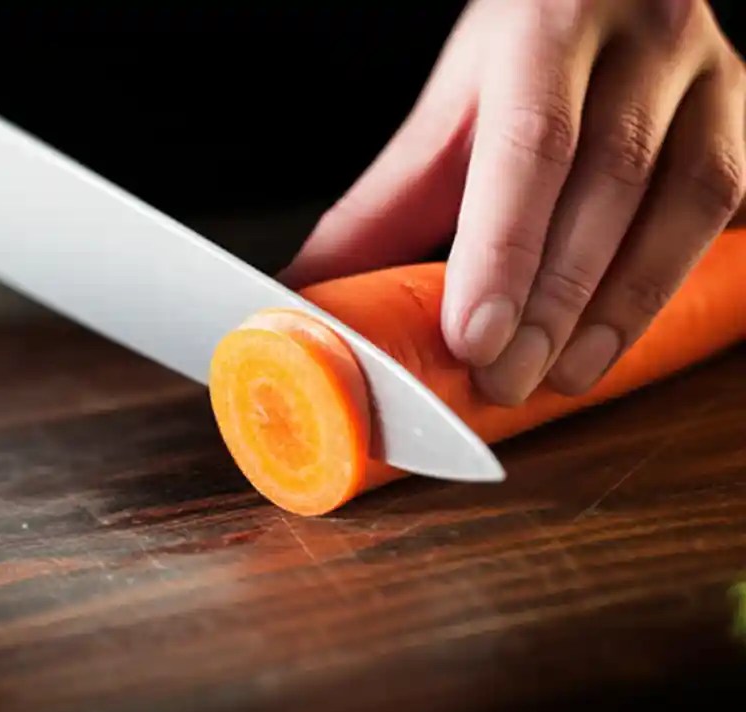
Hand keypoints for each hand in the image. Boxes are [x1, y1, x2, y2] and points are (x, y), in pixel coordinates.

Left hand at [281, 0, 745, 404]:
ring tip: (563, 373)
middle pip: (606, 180)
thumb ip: (382, 203)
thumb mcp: (448, 108)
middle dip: (554, 298)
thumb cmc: (521, 49)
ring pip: (681, 198)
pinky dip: (666, 281)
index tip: (473, 336)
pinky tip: (620, 335)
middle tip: (506, 377)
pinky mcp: (739, 115)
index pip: (530, 144)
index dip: (503, 249)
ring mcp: (705, 74)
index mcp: (544, 26)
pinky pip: (720, 207)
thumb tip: (308, 291)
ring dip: (620, 304)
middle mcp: (639, 38)